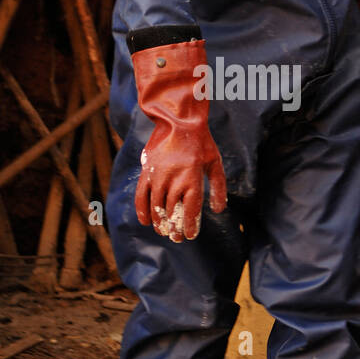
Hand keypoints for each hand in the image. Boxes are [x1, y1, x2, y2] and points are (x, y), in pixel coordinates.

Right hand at [135, 120, 226, 242]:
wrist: (178, 120)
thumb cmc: (201, 142)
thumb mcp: (215, 162)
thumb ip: (218, 187)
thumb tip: (218, 210)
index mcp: (192, 178)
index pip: (190, 209)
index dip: (189, 225)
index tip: (190, 236)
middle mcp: (174, 179)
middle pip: (172, 211)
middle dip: (173, 228)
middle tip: (176, 239)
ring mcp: (158, 175)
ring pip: (156, 206)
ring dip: (159, 222)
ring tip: (163, 232)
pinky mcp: (147, 171)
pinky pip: (141, 194)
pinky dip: (142, 209)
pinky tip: (145, 221)